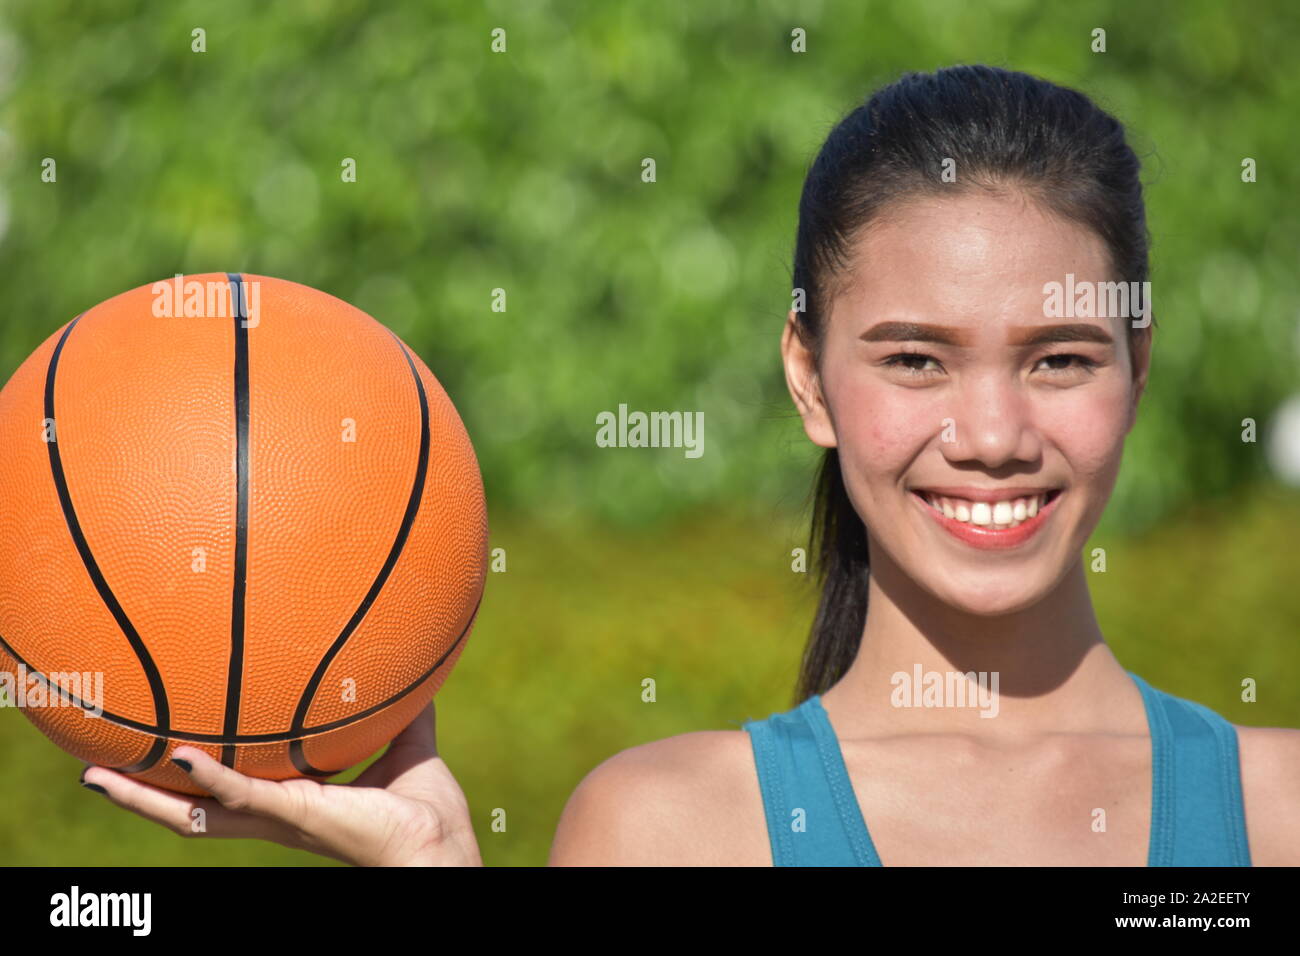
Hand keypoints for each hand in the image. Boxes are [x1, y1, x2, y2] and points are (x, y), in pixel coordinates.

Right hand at [78, 701, 480, 866]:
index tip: (152, 750)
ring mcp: (278, 819)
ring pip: (193, 812)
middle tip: (94, 768)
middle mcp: (272, 815)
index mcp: (289, 801)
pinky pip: (240, 798)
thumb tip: (400, 663)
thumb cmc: (426, 813)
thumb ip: (396, 710)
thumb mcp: (404, 745)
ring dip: (143, 795)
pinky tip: (179, 757)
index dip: (184, 776)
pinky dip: (209, 779)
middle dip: (139, 791)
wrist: (439, 848)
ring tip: (97, 773)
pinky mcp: (295, 816)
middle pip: (188, 807)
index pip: (223, 791)